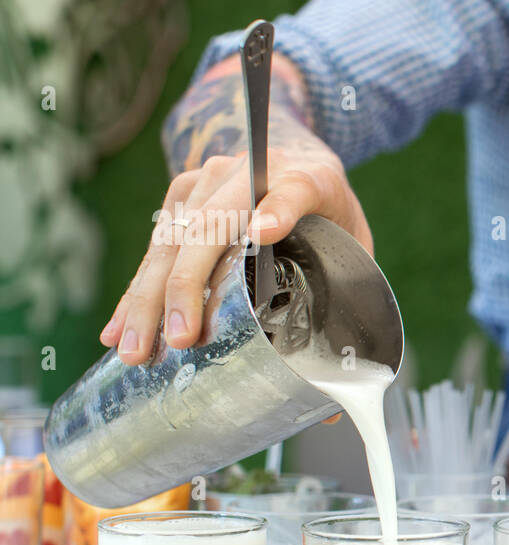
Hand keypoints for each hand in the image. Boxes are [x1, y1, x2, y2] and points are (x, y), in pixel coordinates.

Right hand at [100, 143, 372, 365]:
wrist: (295, 155)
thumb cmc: (329, 214)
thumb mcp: (355, 242)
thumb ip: (351, 294)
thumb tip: (337, 388)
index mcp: (307, 179)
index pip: (294, 192)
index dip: (278, 211)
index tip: (262, 232)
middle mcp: (248, 174)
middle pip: (210, 228)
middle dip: (187, 287)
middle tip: (179, 340)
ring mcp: (207, 181)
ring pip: (171, 242)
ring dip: (148, 299)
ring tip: (135, 349)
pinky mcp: (181, 195)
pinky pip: (155, 248)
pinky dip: (137, 293)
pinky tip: (117, 330)